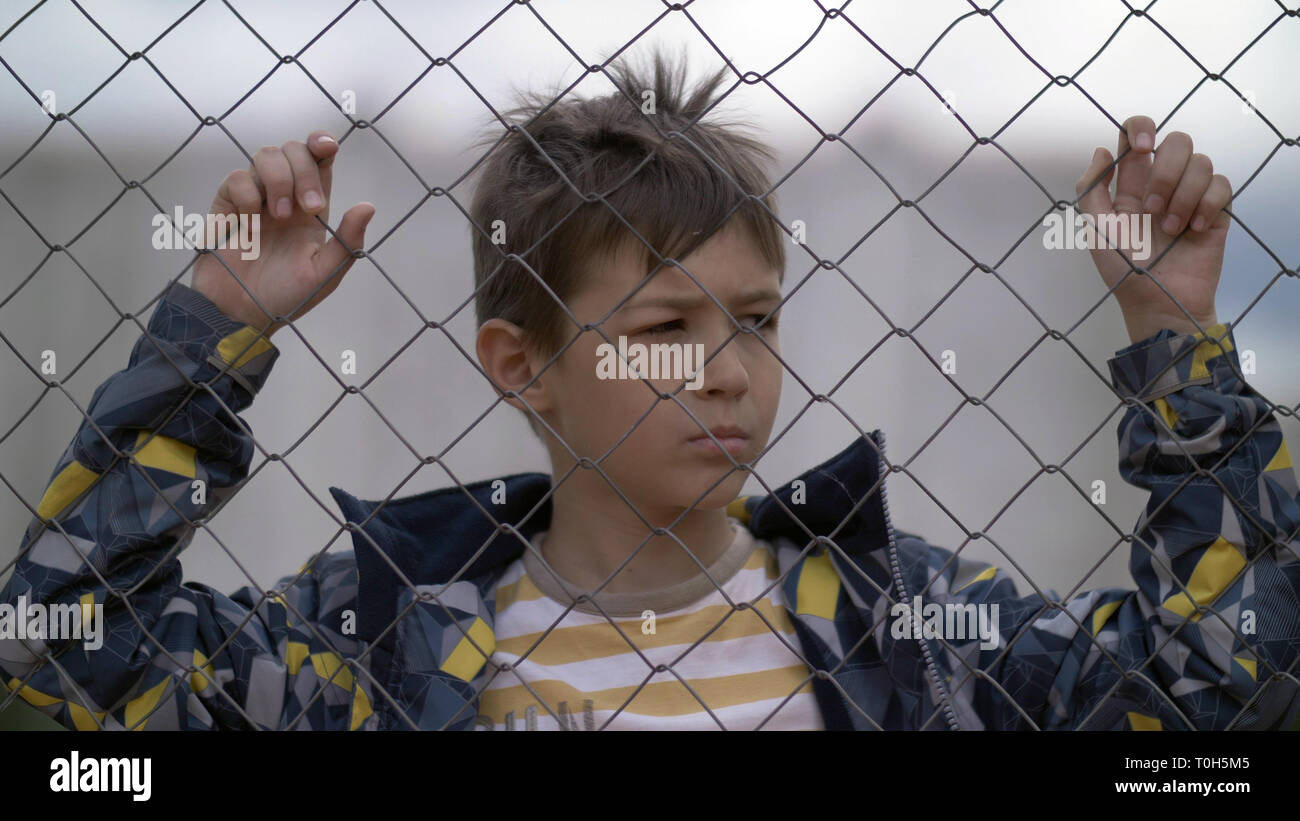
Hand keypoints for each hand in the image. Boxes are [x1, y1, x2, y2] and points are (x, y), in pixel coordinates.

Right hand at [192, 131, 375, 338]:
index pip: (318, 161)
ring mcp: (254, 197)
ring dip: (278, 180)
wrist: (240, 313)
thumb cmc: (284, 297)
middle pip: (294, 150)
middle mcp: (284, 196)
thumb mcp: (324, 274)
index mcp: (311, 208)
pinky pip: (237, 177)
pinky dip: (247, 193)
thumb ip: (347, 241)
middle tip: (308, 209)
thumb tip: (368, 206)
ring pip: (266, 155)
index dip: (322, 144)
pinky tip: (250, 222)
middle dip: (304, 171)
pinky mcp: (227, 204)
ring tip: (279, 216)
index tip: (327, 148)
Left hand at [1074, 115, 1231, 344]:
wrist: (1160, 304)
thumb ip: (1091, 190)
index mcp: (1131, 184)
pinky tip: (1194, 231)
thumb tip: (1102, 150)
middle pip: (1177, 141)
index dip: (1141, 128)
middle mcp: (1163, 183)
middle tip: (1152, 208)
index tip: (1142, 148)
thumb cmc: (1124, 271)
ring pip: (1201, 161)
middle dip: (1165, 171)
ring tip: (1171, 230)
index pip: (1138, 135)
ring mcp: (1191, 195)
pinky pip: (1221, 185)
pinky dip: (1206, 205)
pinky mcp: (1216, 210)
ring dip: (1183, 196)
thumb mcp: (1096, 232)